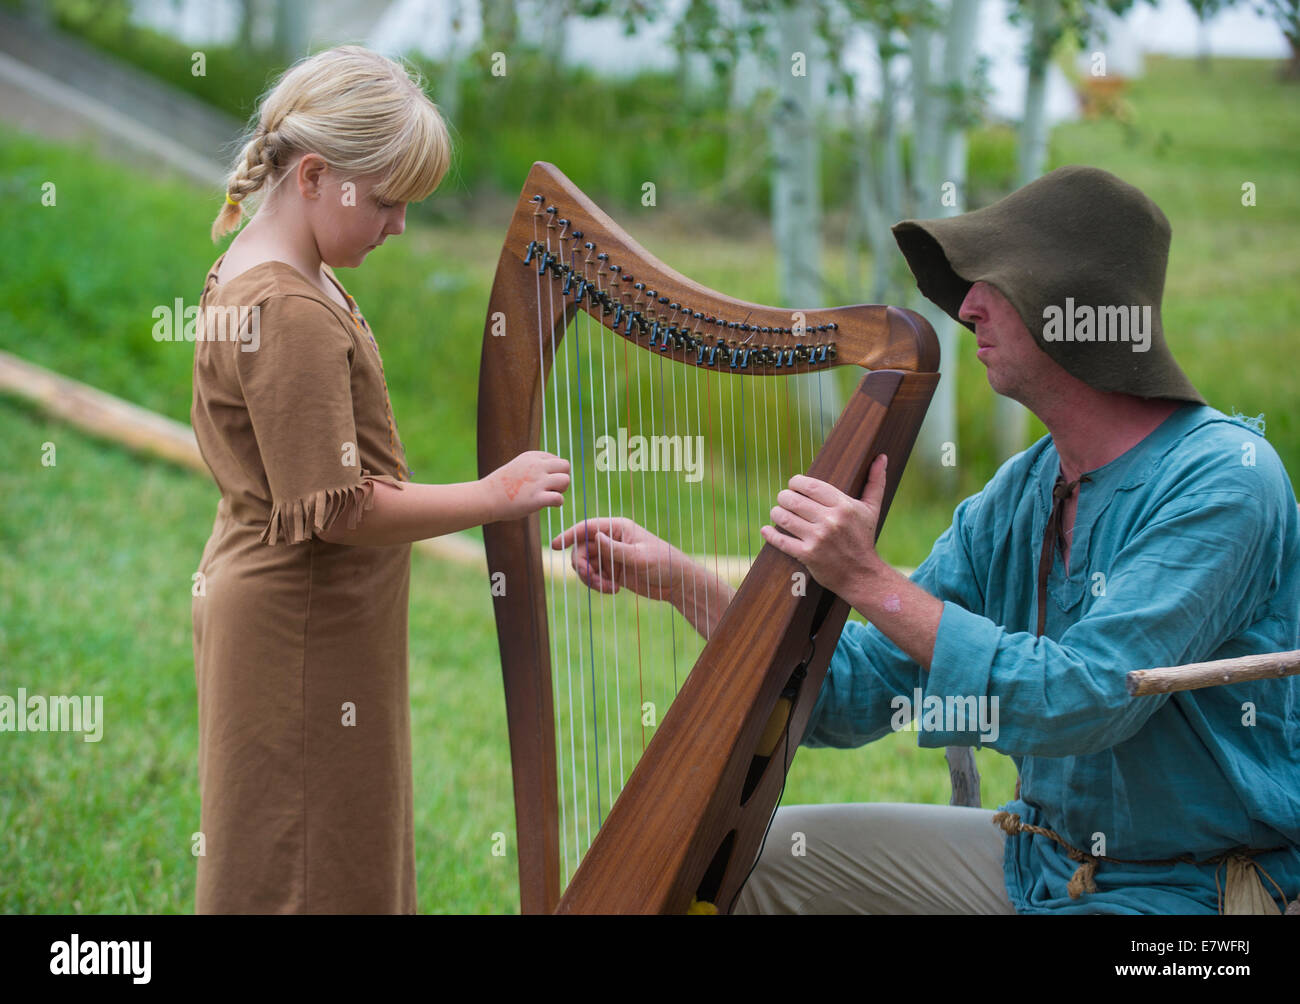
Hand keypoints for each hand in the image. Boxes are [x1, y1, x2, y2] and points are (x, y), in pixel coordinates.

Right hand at [483, 451, 569, 521]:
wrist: (485, 498)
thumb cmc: (503, 486)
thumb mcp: (520, 466)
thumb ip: (536, 466)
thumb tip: (557, 473)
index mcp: (532, 457)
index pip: (558, 460)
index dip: (555, 472)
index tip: (543, 481)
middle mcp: (536, 466)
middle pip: (566, 466)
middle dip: (562, 478)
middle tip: (551, 488)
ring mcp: (537, 481)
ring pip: (566, 480)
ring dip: (561, 490)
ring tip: (549, 495)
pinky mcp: (536, 498)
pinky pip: (559, 498)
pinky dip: (558, 503)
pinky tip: (549, 505)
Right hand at [550, 517, 690, 602]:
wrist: (677, 582)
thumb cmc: (664, 563)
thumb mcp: (640, 557)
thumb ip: (616, 549)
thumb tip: (595, 538)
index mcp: (618, 528)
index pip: (586, 528)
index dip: (568, 535)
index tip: (554, 546)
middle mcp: (611, 539)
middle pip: (581, 549)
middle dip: (582, 566)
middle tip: (593, 580)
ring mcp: (611, 556)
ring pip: (586, 566)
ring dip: (591, 579)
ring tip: (609, 589)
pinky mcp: (612, 571)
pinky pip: (594, 577)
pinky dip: (598, 585)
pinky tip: (614, 591)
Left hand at [758, 453, 887, 595]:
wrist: (862, 576)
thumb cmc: (864, 538)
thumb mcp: (872, 509)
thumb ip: (875, 482)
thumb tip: (881, 457)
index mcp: (844, 506)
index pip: (810, 486)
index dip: (796, 482)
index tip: (794, 485)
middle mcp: (831, 521)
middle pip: (793, 500)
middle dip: (784, 497)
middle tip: (784, 499)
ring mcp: (818, 539)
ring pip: (784, 518)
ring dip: (776, 512)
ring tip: (778, 512)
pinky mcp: (807, 556)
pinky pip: (781, 541)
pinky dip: (770, 534)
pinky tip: (766, 529)